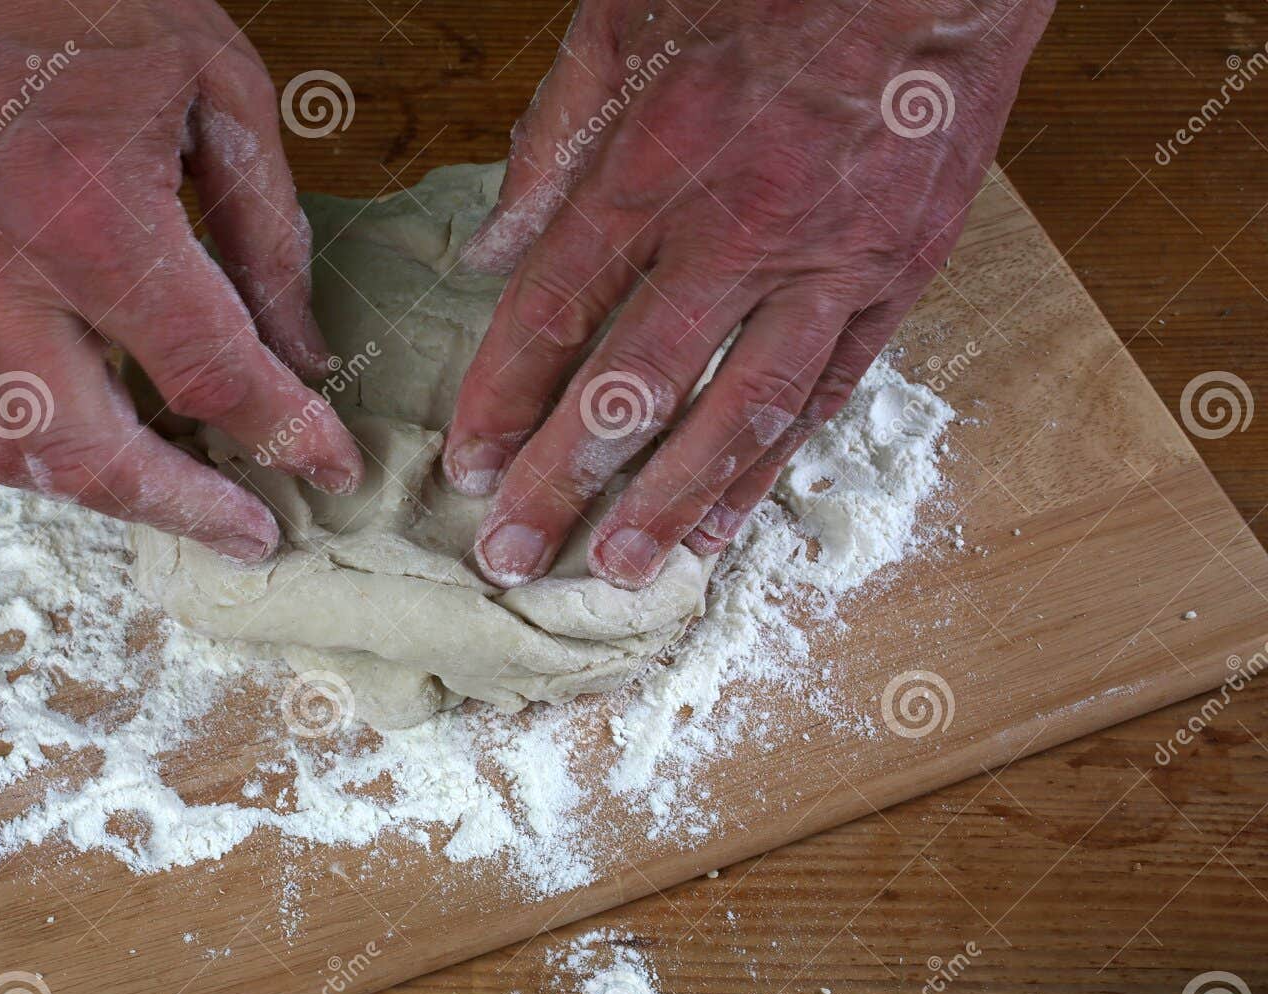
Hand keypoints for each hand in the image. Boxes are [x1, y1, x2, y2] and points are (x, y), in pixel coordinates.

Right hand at [0, 0, 361, 559]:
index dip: (283, 433)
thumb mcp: (222, 93)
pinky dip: (43, 454)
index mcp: (94, 214)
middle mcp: (3, 267)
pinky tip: (106, 450)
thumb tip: (301, 355)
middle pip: (91, 451)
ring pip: (8, 452)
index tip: (332, 466)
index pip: (205, 372)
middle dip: (184, 509)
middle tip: (254, 535)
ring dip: (103, 496)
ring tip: (183, 503)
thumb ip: (268, 238)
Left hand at [444, 0, 1053, 587]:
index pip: (557, 311)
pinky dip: (768, 469)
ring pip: (735, 414)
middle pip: (633, 387)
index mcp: (657, 163)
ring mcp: (824, 266)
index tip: (468, 467)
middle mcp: (737, 231)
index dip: (504, 399)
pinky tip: (722, 525)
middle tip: (512, 555)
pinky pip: (822, 397)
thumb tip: (494, 248)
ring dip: (667, 503)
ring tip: (614, 571)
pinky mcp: (893, 281)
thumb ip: (554, 141)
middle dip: (563, 480)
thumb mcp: (628, 21)